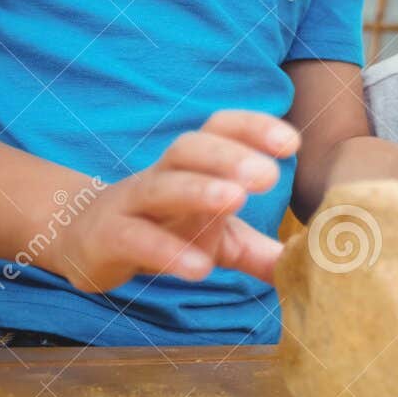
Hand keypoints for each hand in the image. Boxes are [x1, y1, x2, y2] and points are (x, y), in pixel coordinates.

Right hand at [44, 111, 298, 291]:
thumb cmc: (167, 228)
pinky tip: (200, 268)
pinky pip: (136, 238)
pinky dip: (167, 251)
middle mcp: (163, 173)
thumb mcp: (220, 240)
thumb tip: (311, 268)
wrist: (86, 240)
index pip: (221, 128)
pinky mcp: (108, 238)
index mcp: (193, 164)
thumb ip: (261, 252)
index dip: (253, 128)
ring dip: (198, 189)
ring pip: (161, 185)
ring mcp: (131, 203)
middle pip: (190, 148)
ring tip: (234, 201)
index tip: (291, 143)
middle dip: (229, 156)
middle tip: (267, 175)